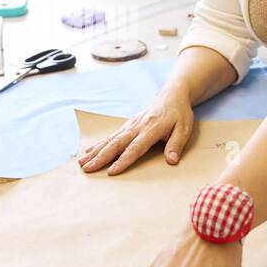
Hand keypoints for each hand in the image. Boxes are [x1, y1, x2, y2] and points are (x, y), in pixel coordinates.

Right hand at [78, 87, 193, 174]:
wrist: (172, 94)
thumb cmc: (179, 113)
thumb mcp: (184, 128)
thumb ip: (176, 144)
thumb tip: (171, 160)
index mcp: (151, 129)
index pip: (135, 148)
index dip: (123, 160)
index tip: (112, 171)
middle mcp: (137, 127)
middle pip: (116, 144)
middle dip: (101, 157)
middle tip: (87, 168)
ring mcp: (130, 125)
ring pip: (110, 140)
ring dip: (95, 151)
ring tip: (82, 162)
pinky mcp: (127, 125)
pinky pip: (111, 135)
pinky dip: (98, 144)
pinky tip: (88, 151)